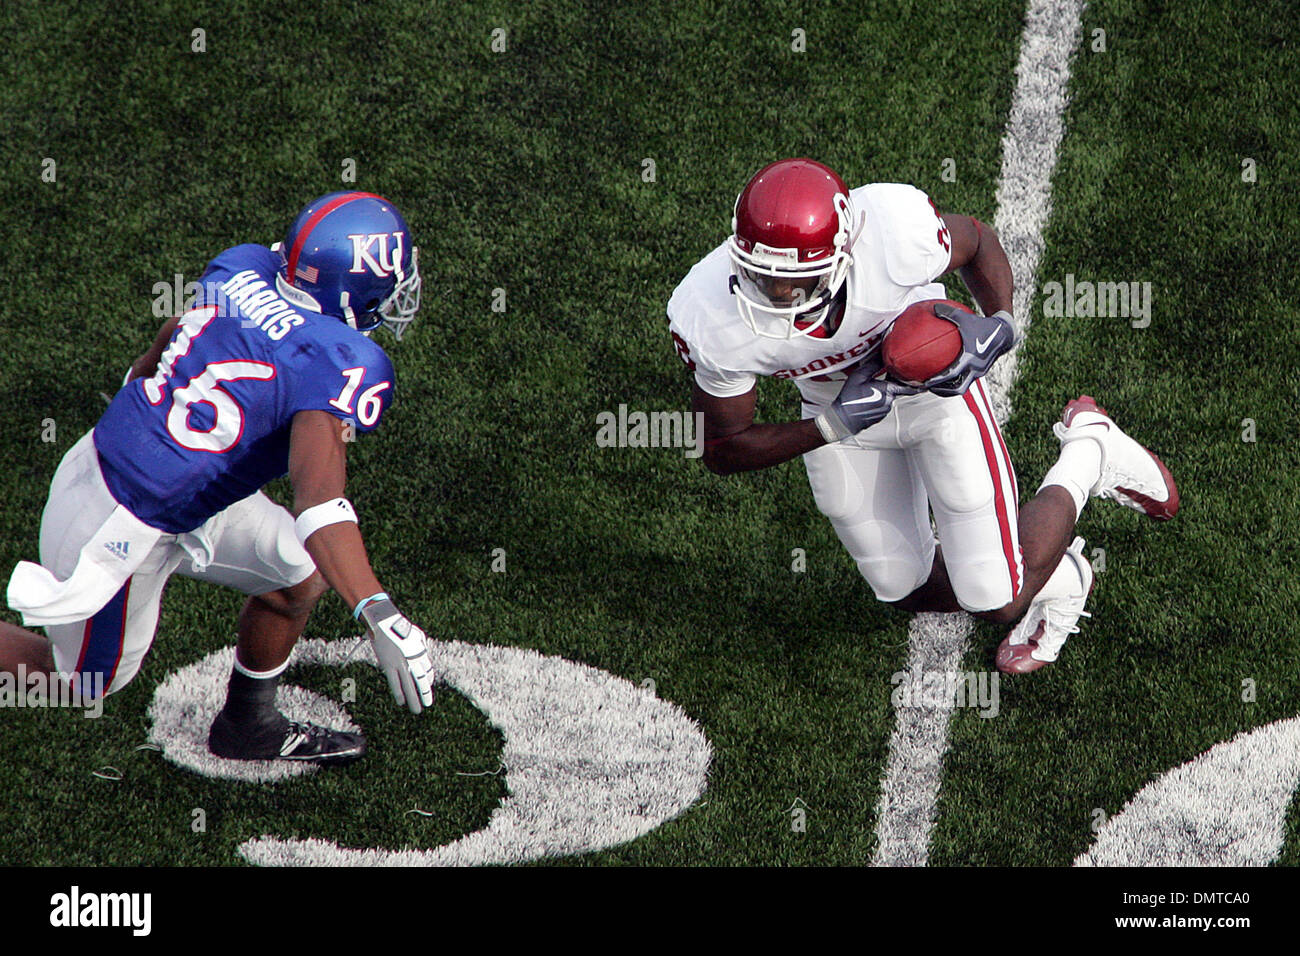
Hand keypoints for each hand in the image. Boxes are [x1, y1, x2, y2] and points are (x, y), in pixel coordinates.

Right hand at [358, 598, 435, 713]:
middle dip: (425, 694)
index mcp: (420, 651)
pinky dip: (399, 692)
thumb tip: (422, 656)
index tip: (428, 687)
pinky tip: (402, 702)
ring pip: (409, 684)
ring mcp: (401, 663)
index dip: (428, 681)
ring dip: (413, 698)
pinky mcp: (389, 665)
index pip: (427, 671)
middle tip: (428, 705)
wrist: (385, 621)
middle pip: (421, 680)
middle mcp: (412, 659)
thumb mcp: (415, 635)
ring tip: (417, 709)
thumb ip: (420, 646)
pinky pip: (395, 682)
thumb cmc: (399, 627)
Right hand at [817, 355, 920, 439]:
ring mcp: (885, 410)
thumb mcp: (859, 376)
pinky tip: (865, 398)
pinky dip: (877, 400)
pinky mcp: (879, 416)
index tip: (926, 382)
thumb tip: (880, 355)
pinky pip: (883, 404)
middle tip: (879, 379)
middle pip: (895, 389)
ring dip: (881, 392)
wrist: (842, 419)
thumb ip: (873, 365)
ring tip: (866, 391)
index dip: (917, 384)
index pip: (907, 387)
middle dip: (889, 382)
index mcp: (887, 390)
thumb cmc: (849, 399)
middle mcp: (889, 401)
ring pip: (888, 397)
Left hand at [922, 304, 1016, 396]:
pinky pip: (965, 382)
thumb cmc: (982, 324)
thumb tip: (932, 307)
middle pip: (957, 388)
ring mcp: (979, 372)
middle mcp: (976, 368)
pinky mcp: (980, 372)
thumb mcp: (965, 317)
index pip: (952, 374)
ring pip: (961, 388)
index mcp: (971, 357)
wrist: (1004, 332)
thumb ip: (948, 313)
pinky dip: (954, 383)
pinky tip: (943, 379)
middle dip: (941, 391)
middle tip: (926, 389)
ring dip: (947, 390)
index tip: (925, 382)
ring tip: (933, 388)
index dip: (938, 380)